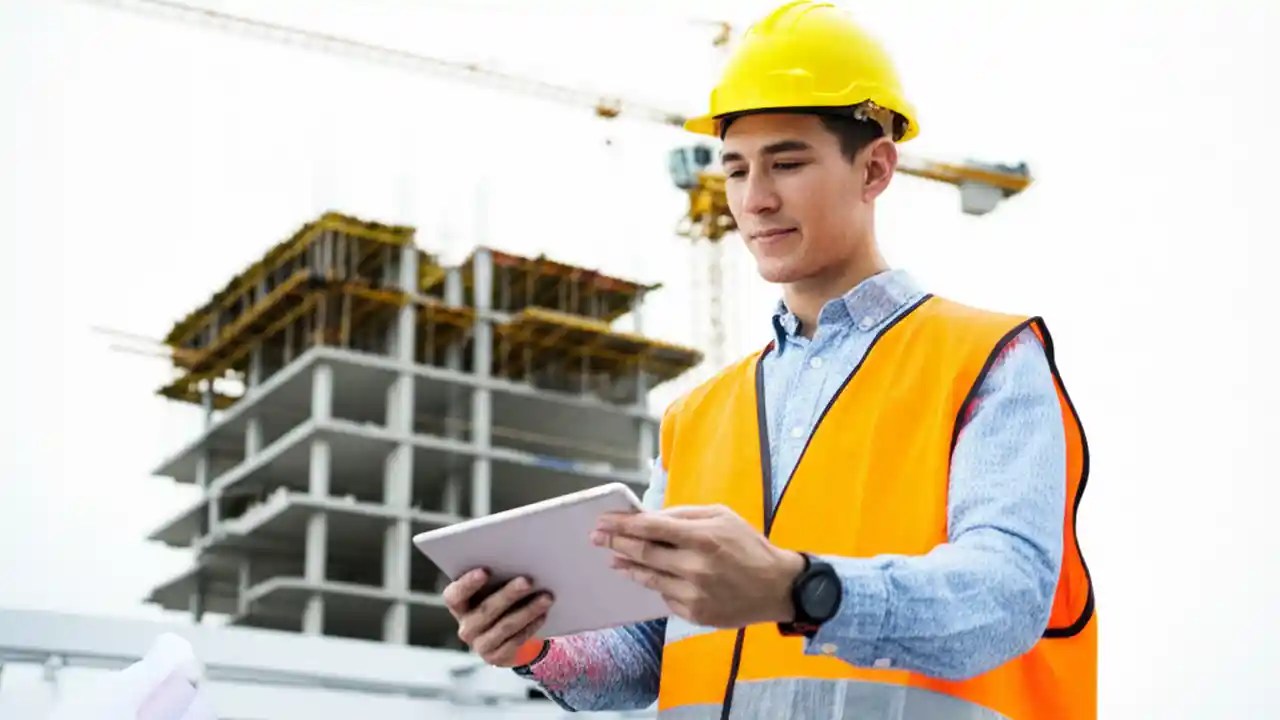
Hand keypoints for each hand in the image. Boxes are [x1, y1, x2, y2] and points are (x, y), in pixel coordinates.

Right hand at [442, 568, 553, 666]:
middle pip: (485, 610)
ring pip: (505, 626)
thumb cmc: (497, 598)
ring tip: (546, 597)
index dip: (468, 584)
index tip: (485, 570)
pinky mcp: (496, 657)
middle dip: (508, 594)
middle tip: (528, 580)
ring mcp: (479, 645)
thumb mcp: (491, 588)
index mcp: (458, 605)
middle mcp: (465, 627)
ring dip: (528, 610)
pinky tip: (543, 614)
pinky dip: (531, 626)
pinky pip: (515, 641)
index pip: (454, 596)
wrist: (504, 633)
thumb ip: (497, 577)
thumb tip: (521, 560)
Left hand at [593, 504, 805, 628]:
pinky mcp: (694, 613)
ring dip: (626, 566)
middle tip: (596, 537)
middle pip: (643, 553)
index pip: (650, 528)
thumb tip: (650, 517)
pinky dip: (654, 583)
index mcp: (702, 538)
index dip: (622, 524)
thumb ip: (685, 516)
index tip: (603, 521)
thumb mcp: (722, 516)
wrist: (777, 588)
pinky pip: (664, 596)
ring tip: (612, 559)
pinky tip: (645, 576)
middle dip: (615, 543)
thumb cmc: (749, 546)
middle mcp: (695, 567)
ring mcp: (694, 593)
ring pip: (648, 578)